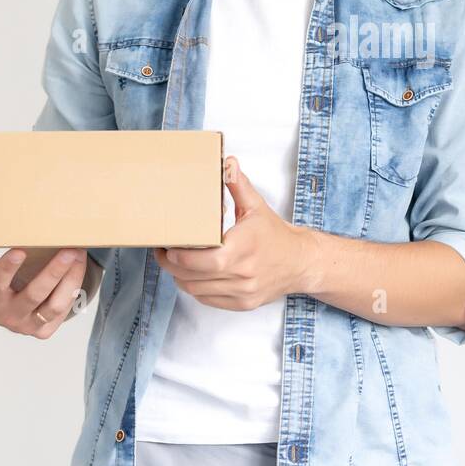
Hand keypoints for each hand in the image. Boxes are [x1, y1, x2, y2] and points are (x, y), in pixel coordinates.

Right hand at [0, 229, 87, 338]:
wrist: (2, 309)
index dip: (7, 268)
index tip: (20, 250)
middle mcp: (9, 314)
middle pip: (34, 294)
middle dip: (53, 271)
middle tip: (69, 250)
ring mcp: (29, 324)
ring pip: (54, 304)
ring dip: (70, 279)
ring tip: (79, 254)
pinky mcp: (45, 329)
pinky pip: (64, 310)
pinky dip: (73, 288)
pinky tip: (79, 268)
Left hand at [154, 156, 313, 310]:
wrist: (301, 262)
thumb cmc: (275, 235)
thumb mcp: (257, 206)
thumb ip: (238, 185)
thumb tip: (227, 162)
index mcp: (242, 248)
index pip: (200, 260)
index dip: (177, 255)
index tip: (167, 244)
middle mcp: (242, 273)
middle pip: (192, 277)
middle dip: (171, 265)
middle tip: (163, 252)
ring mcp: (242, 291)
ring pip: (196, 290)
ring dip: (181, 277)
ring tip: (175, 263)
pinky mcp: (243, 303)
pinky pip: (208, 300)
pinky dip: (196, 289)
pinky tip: (194, 275)